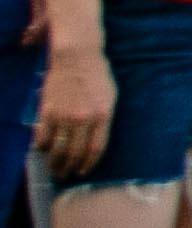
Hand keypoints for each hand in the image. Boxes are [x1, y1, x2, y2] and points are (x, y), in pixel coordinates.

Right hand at [36, 43, 108, 178]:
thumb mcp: (110, 96)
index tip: (82, 171)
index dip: (88, 164)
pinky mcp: (48, 111)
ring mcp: (64, 115)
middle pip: (75, 153)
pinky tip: (43, 150)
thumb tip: (96, 141)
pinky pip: (42, 137)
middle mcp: (84, 118)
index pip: (95, 149)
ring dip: (54, 163)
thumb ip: (104, 119)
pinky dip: (41, 147)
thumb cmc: (97, 75)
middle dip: (69, 167)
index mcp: (103, 115)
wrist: (78, 56)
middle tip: (65, 174)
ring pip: (57, 149)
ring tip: (54, 168)